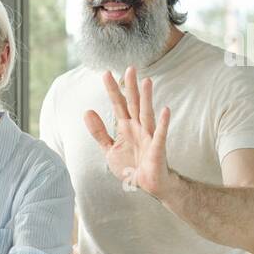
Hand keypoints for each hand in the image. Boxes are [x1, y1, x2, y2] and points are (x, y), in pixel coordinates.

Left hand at [83, 66, 173, 198]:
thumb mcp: (109, 149)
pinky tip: (166, 109)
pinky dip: (164, 123)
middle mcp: (138, 127)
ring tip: (147, 81)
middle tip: (129, 68)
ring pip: (147, 114)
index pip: (118, 104)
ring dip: (147, 98)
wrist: (147, 185)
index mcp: (126, 127)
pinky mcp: (158, 148)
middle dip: (131, 87)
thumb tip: (87, 111)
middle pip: (133, 104)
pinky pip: (161, 134)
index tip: (106, 73)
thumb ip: (99, 132)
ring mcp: (149, 136)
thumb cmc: (131, 166)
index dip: (112, 90)